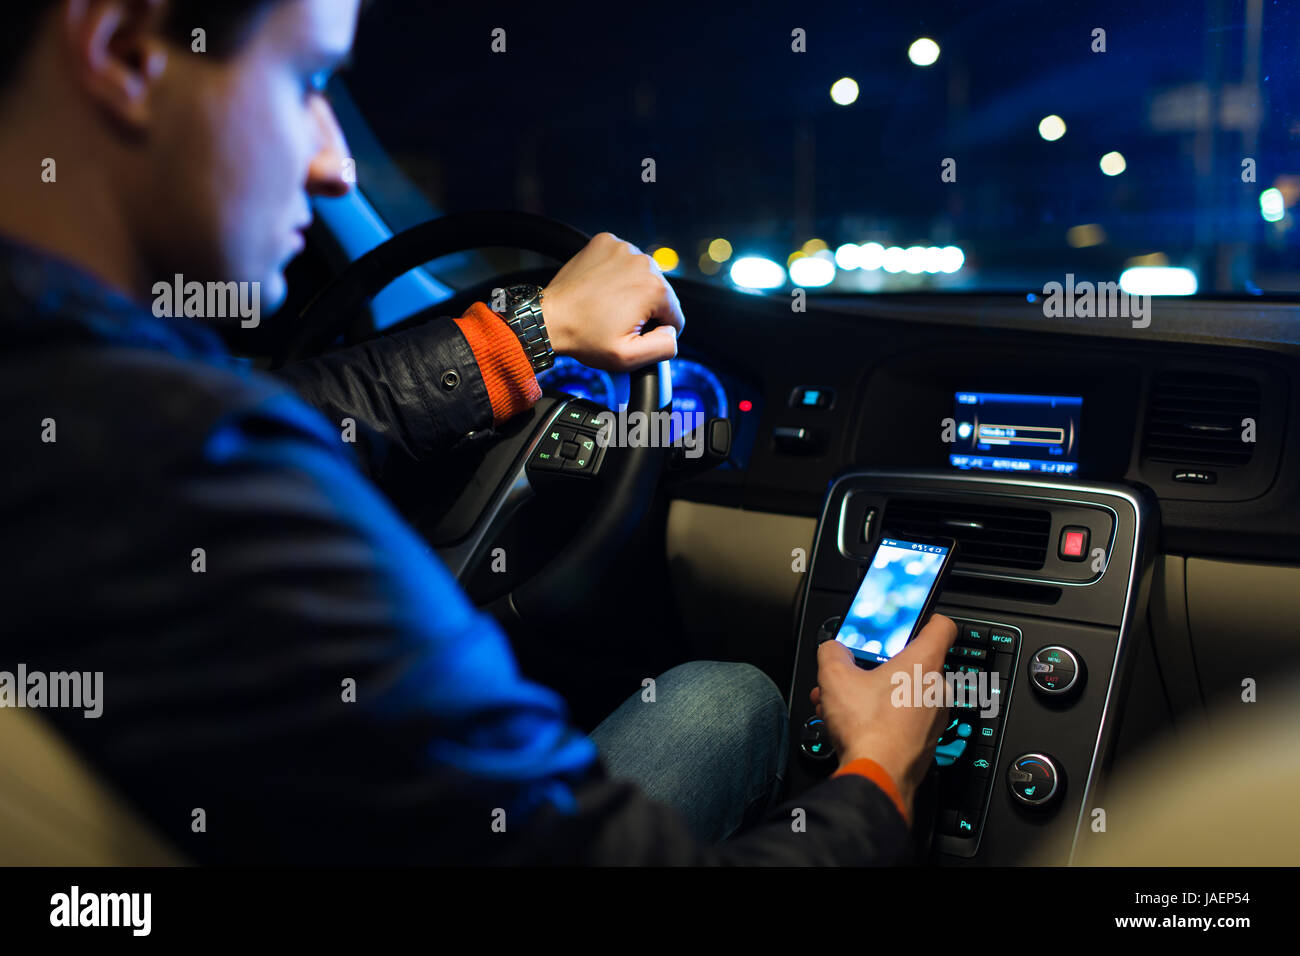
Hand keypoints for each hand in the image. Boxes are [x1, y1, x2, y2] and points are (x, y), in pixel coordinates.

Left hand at [539, 232, 684, 371]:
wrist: (549, 317)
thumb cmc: (585, 338)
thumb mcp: (629, 357)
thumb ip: (665, 347)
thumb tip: (672, 332)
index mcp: (655, 289)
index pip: (675, 316)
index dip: (655, 331)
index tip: (632, 333)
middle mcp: (644, 262)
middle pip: (660, 294)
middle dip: (643, 309)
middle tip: (615, 320)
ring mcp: (623, 248)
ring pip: (642, 276)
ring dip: (631, 290)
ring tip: (606, 305)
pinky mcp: (606, 242)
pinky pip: (623, 261)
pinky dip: (616, 273)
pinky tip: (601, 288)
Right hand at [810, 614, 955, 816]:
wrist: (877, 776)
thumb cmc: (869, 728)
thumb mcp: (834, 677)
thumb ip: (831, 652)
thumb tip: (832, 649)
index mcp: (924, 662)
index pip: (942, 626)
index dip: (925, 618)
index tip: (911, 621)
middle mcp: (937, 688)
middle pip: (913, 663)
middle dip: (880, 665)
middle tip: (857, 670)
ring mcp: (934, 718)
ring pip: (905, 693)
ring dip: (876, 692)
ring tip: (844, 701)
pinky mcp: (926, 742)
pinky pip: (904, 719)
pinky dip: (882, 716)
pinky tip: (852, 724)